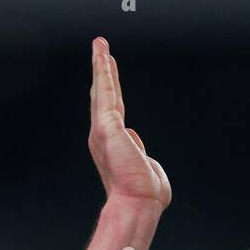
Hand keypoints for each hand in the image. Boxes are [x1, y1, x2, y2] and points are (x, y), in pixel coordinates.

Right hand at [88, 37, 170, 210]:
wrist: (137, 203)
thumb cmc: (145, 194)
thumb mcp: (149, 169)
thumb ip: (142, 153)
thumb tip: (134, 139)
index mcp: (114, 146)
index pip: (113, 113)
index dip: (112, 94)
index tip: (111, 79)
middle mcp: (104, 137)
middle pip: (103, 97)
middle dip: (102, 73)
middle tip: (101, 51)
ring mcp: (103, 130)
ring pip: (102, 90)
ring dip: (101, 66)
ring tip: (100, 45)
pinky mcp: (107, 126)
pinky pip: (105, 92)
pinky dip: (103, 72)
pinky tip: (103, 56)